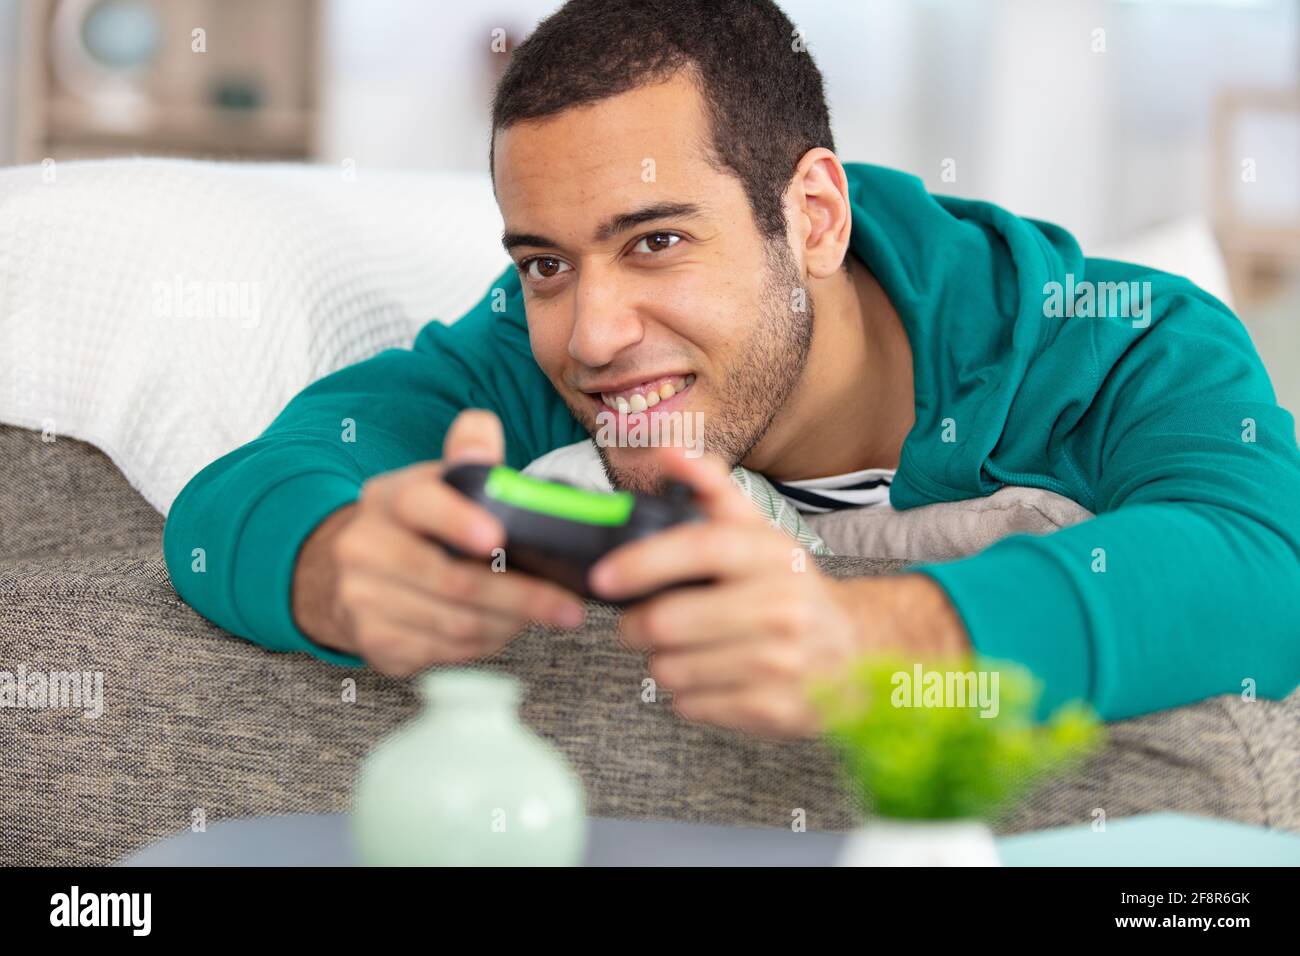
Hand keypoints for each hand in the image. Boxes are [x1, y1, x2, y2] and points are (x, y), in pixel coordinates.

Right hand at [292, 409, 586, 675]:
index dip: (458, 520)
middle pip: (450, 579)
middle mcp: (363, 547)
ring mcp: (361, 599)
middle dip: (519, 596)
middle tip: (568, 606)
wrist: (349, 574)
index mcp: (387, 498)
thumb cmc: (421, 525)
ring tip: (551, 615)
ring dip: (510, 624)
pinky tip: (507, 630)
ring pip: (453, 622)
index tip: (497, 537)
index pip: (418, 503)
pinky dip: (485, 645)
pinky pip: (444, 651)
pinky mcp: (373, 643)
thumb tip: (484, 433)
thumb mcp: (439, 484)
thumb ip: (468, 457)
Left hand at [588, 447, 968, 738]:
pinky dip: (687, 694)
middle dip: (636, 626)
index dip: (641, 562)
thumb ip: (712, 490)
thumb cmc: (791, 588)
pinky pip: (691, 706)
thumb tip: (667, 450)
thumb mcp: (761, 534)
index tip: (602, 577)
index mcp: (771, 556)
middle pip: (668, 622)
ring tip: (684, 650)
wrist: (858, 651)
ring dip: (661, 662)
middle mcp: (780, 608)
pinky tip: (712, 677)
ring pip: (671, 670)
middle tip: (639, 623)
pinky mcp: (773, 710)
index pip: (697, 549)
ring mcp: (779, 663)